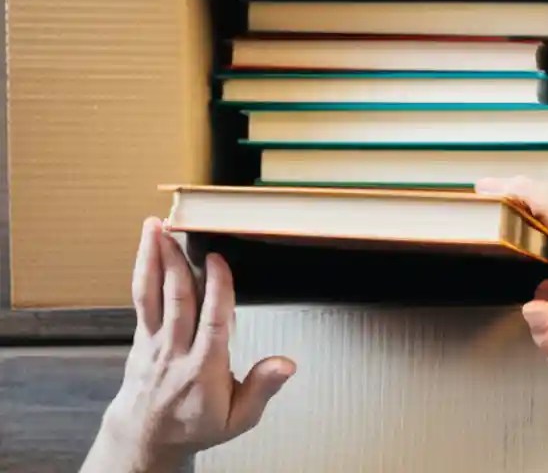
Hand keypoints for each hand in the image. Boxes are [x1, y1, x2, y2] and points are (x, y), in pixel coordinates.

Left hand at [82, 218, 294, 472]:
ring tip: (154, 229)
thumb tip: (287, 364)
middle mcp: (176, 350)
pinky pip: (142, 299)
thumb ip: (262, 388)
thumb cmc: (196, 423)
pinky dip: (143, 272)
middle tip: (177, 230)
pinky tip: (147, 251)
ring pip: (153, 294)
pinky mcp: (142, 336)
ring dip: (153, 259)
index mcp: (204, 368)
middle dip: (176, 263)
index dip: (216, 289)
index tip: (217, 260)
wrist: (146, 437)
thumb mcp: (239, 418)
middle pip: (176, 300)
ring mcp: (154, 341)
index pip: (212, 322)